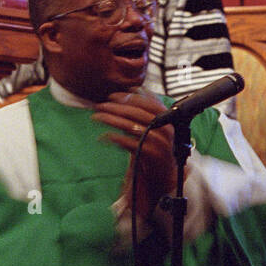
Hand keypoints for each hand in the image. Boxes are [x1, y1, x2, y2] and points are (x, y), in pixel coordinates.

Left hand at [93, 90, 177, 234]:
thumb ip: (147, 110)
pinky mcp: (150, 155)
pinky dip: (116, 139)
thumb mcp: (154, 126)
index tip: (113, 96)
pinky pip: (130, 144)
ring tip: (97, 117)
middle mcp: (165, 129)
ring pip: (132, 126)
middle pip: (137, 113)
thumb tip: (134, 90)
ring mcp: (159, 142)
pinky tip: (105, 136)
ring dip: (112, 120)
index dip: (130, 97)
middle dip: (116, 107)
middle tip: (100, 105)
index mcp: (167, 119)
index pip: (148, 102)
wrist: (165, 175)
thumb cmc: (156, 149)